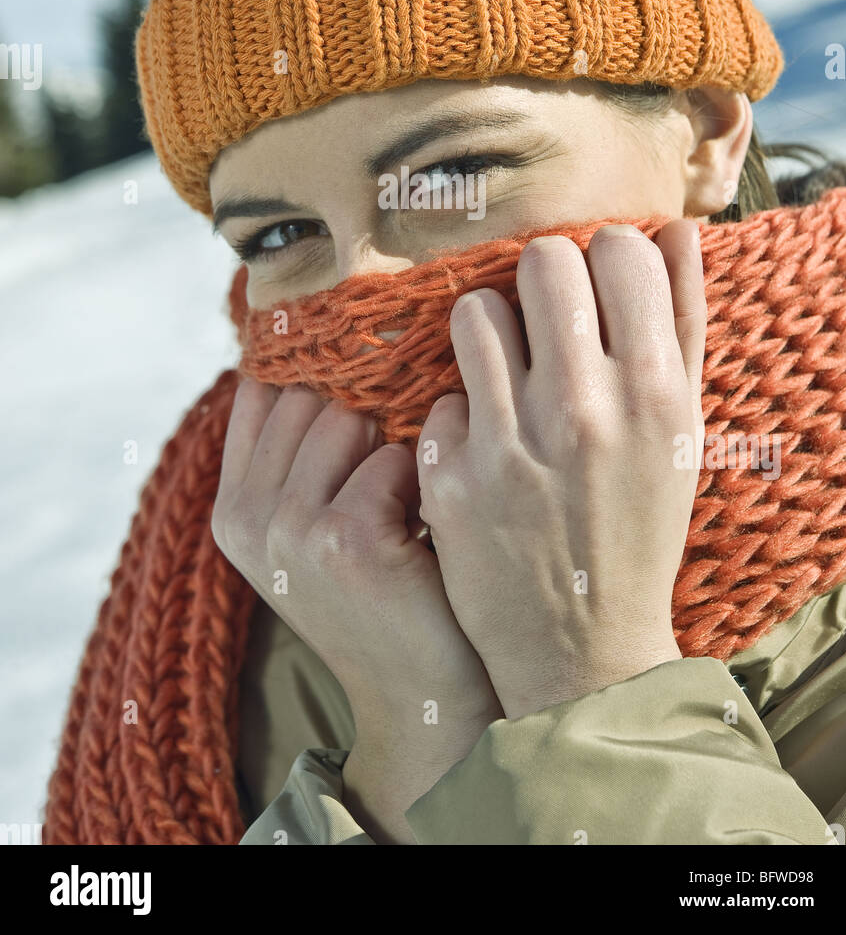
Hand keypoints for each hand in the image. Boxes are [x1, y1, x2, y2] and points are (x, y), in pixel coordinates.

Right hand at [211, 382, 503, 784]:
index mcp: (231, 510)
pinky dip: (420, 482)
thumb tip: (315, 349)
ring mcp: (289, 531)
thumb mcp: (314, 525)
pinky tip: (421, 531)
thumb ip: (296, 451)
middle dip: (361, 419)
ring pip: (348, 417)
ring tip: (403, 507)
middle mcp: (247, 520)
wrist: (422, 689)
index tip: (356, 407)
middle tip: (387, 480)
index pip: (261, 391)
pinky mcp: (344, 540)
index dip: (315, 385)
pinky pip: (394, 456)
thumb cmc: (383, 589)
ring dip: (393, 449)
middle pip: (308, 396)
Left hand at [416, 220, 706, 720]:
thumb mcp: (683, 432)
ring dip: (490, 332)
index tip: (599, 284)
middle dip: (543, 279)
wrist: (583, 648)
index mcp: (654, 392)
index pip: (617, 249)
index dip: (604, 256)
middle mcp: (582, 409)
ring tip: (506, 373)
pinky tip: (482, 449)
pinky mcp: (451, 478)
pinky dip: (461, 414)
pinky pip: (442, 393)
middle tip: (547, 318)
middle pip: (541, 261)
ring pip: (475, 311)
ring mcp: (511, 444)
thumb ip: (681, 326)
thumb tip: (676, 229)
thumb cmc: (639, 525)